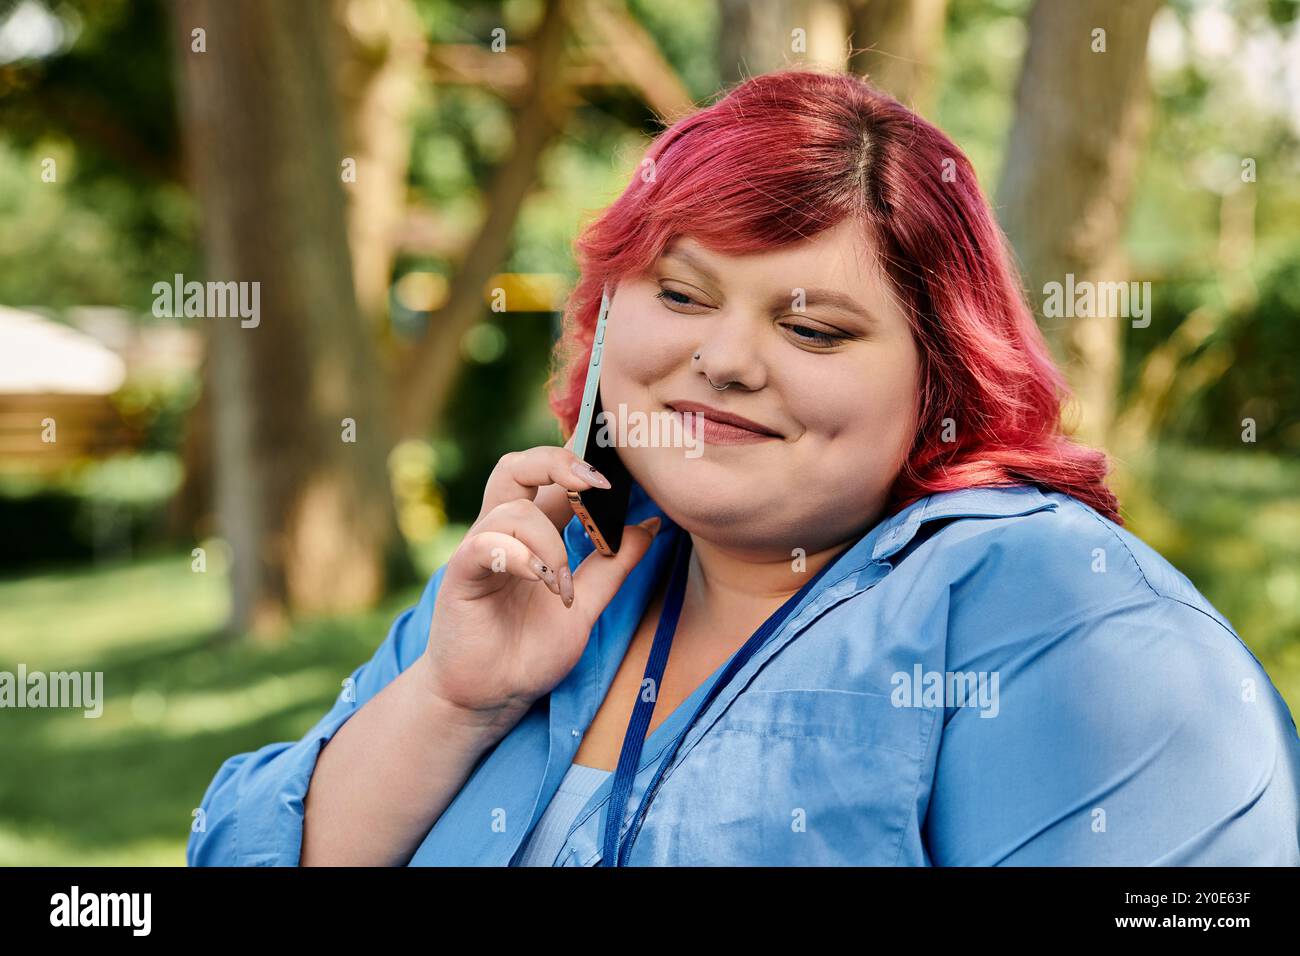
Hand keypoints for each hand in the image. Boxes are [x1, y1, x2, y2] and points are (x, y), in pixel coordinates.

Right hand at [421, 436, 660, 728]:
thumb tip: (652, 525)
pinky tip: (543, 581)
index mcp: (532, 534)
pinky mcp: (460, 577)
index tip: (619, 468)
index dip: (581, 461)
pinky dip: (520, 556)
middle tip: (597, 484)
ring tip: (563, 584)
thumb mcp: (586, 606)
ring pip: (512, 510)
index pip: (551, 477)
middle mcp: (502, 535)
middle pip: (517, 467)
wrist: (490, 700)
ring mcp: (479, 552)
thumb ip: (614, 566)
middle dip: (557, 461)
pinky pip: (485, 544)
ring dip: (550, 542)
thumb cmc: (529, 651)